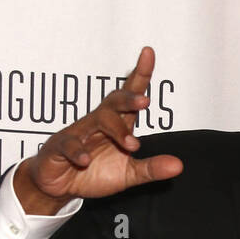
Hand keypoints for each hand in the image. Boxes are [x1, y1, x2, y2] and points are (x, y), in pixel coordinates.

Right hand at [14, 46, 182, 213]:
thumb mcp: (128, 174)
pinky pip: (69, 144)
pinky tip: (85, 160)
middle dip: (128, 99)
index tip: (148, 52)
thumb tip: (179, 166)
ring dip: (115, 129)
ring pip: (96, 120)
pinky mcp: (60, 148)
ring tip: (131, 144)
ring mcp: (78, 134)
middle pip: (114, 103)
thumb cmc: (93, 172)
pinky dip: (78, 151)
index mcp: (116, 125)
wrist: (60, 186)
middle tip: (145, 101)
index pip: (129, 96)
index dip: (140, 74)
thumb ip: (151, 168)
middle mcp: (98, 124)